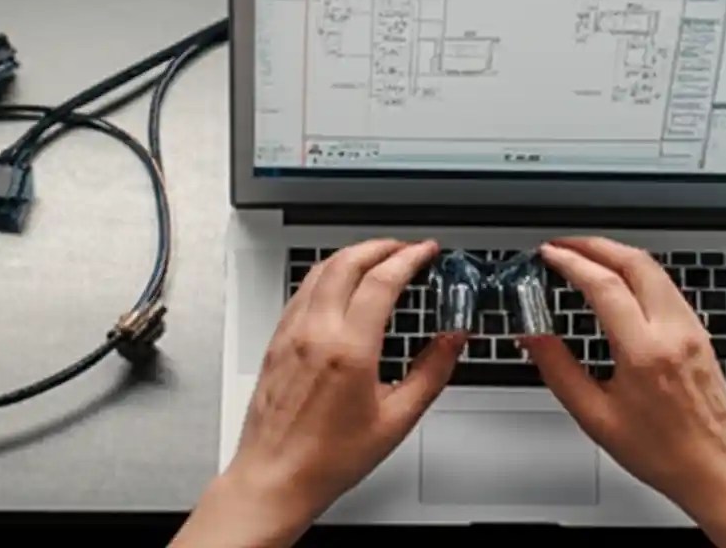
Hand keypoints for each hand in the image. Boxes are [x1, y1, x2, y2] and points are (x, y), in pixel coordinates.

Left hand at [171, 239, 464, 546]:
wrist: (275, 478)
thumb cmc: (327, 460)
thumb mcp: (396, 421)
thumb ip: (430, 374)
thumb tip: (450, 341)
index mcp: (348, 350)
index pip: (382, 280)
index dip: (409, 257)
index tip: (426, 251)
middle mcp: (314, 333)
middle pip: (347, 262)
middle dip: (381, 246)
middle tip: (405, 248)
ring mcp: (290, 334)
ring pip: (319, 270)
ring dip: (352, 255)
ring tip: (376, 258)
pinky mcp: (276, 341)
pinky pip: (302, 291)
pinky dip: (326, 275)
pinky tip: (339, 286)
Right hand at [524, 237, 725, 547]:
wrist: (715, 469)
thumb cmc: (663, 451)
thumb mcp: (595, 416)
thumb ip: (558, 370)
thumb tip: (533, 337)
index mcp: (645, 353)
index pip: (605, 286)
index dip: (572, 263)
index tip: (549, 255)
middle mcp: (673, 333)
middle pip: (635, 262)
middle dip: (594, 245)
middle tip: (563, 245)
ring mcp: (691, 330)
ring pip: (655, 269)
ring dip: (617, 253)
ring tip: (585, 256)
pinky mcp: (699, 335)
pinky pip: (666, 286)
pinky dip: (637, 271)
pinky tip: (618, 280)